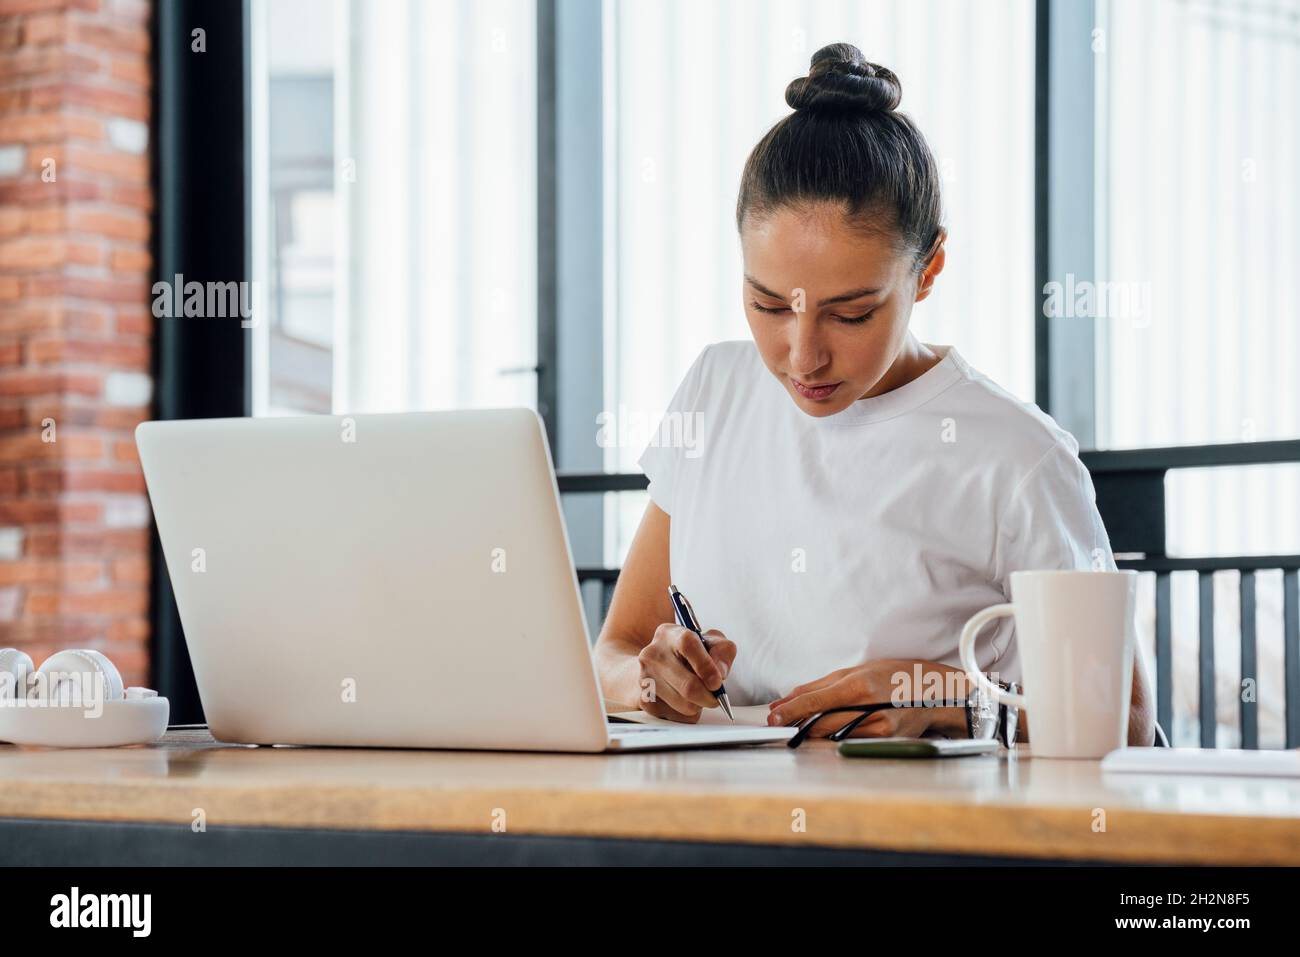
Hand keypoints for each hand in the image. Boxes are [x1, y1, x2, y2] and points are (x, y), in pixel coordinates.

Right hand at [637, 624, 736, 722]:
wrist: (656, 664)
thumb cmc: (690, 653)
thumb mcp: (710, 642)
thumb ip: (722, 652)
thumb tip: (720, 674)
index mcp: (670, 634)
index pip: (688, 646)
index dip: (706, 666)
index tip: (717, 682)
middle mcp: (653, 654)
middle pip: (688, 685)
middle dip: (709, 696)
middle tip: (716, 698)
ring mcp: (645, 677)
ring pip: (684, 704)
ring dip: (699, 705)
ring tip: (698, 694)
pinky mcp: (644, 699)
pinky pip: (676, 716)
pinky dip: (687, 713)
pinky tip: (682, 699)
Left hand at [766, 659, 966, 738]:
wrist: (933, 691)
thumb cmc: (891, 676)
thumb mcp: (853, 671)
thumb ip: (817, 687)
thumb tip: (784, 700)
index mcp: (858, 685)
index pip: (815, 702)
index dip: (790, 711)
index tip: (773, 717)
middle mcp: (868, 708)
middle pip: (820, 724)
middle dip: (798, 725)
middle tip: (782, 723)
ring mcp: (879, 728)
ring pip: (833, 736)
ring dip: (815, 732)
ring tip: (807, 724)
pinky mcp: (885, 740)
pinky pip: (850, 741)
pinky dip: (836, 737)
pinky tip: (835, 728)